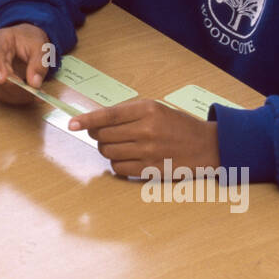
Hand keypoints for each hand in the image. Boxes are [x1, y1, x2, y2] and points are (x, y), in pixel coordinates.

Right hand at [0, 23, 51, 104]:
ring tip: (37, 94)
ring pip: (0, 88)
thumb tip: (34, 84)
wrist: (26, 40)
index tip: (1, 80)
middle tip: (37, 93)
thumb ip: (38, 64)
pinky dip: (17, 97)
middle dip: (17, 87)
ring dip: (19, 95)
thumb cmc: (31, 40)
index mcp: (0, 39)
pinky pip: (3, 93)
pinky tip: (30, 95)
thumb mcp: (40, 48)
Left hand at [67, 100, 220, 176]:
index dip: (87, 120)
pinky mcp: (150, 169)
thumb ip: (127, 113)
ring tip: (120, 145)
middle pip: (103, 136)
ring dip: (107, 149)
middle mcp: (146, 130)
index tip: (72, 124)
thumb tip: (95, 121)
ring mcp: (148, 151)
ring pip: (109, 152)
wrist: (206, 145)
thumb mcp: (155, 108)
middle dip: (98, 135)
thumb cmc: (177, 124)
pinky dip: (116, 164)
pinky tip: (126, 158)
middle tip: (105, 134)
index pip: (108, 116)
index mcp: (146, 110)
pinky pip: (119, 168)